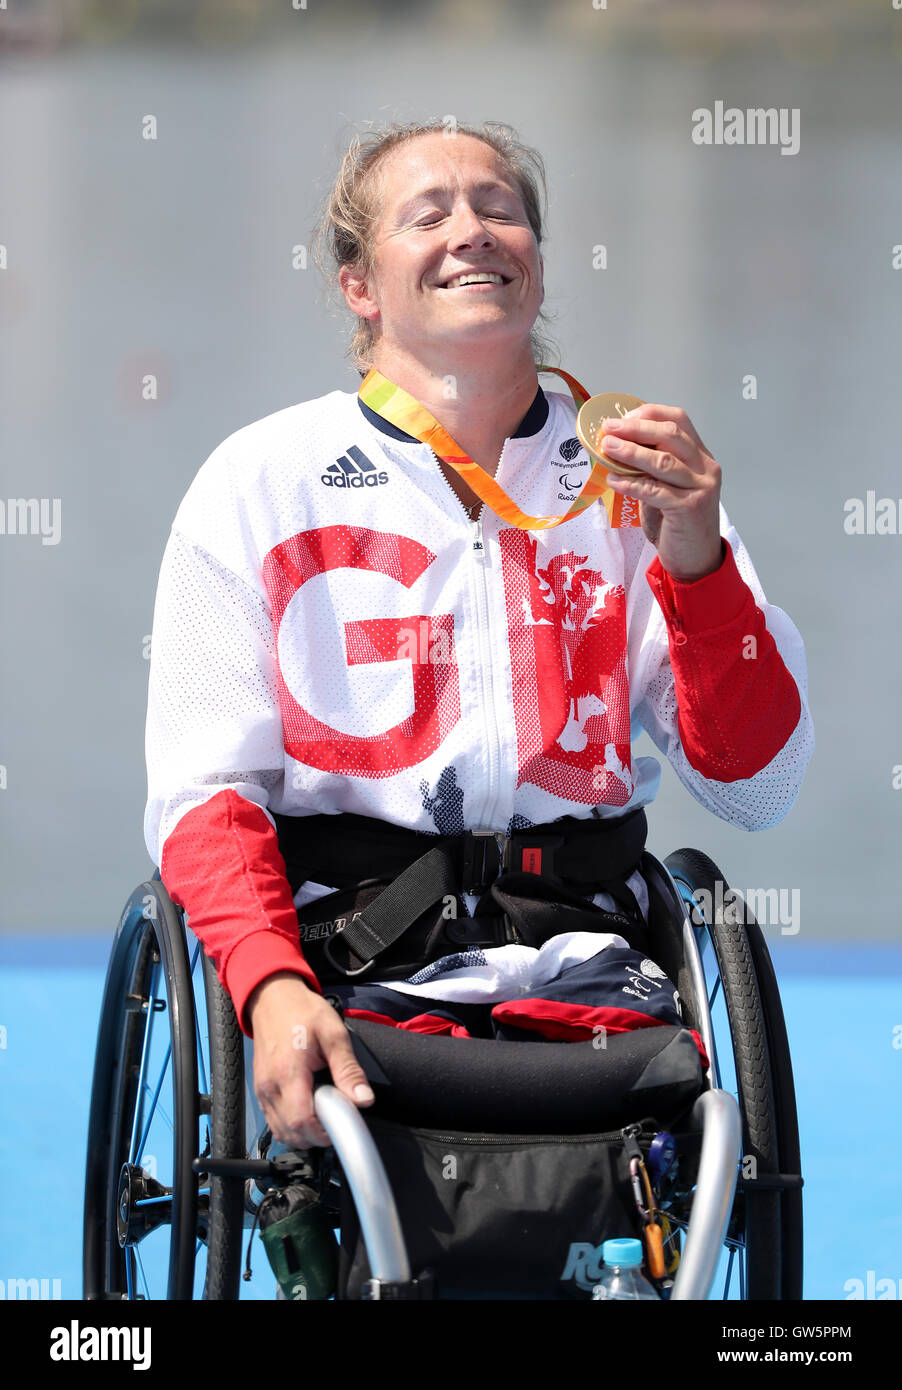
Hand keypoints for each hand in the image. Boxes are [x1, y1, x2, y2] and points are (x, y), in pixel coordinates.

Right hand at [247, 972, 374, 1147]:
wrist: (273, 996)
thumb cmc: (301, 1011)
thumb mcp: (334, 1034)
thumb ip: (349, 1070)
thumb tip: (364, 1099)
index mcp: (288, 1073)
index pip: (301, 1122)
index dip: (323, 1134)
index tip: (341, 1127)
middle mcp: (270, 1086)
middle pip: (290, 1133)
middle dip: (315, 1136)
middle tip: (335, 1119)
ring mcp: (262, 1090)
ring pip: (280, 1131)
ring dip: (303, 1133)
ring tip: (323, 1114)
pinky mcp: (260, 1090)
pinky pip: (273, 1120)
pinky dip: (290, 1125)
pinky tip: (308, 1110)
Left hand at [600, 405, 722, 581]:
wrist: (696, 560)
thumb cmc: (677, 524)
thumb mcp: (666, 488)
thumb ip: (650, 469)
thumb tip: (615, 448)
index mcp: (700, 457)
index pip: (679, 420)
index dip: (649, 413)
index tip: (622, 417)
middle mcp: (705, 468)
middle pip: (670, 434)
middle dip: (636, 428)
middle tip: (609, 428)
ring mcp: (700, 488)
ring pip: (663, 460)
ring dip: (631, 452)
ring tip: (607, 448)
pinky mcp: (689, 509)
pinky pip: (654, 490)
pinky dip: (631, 483)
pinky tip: (614, 480)